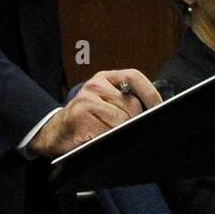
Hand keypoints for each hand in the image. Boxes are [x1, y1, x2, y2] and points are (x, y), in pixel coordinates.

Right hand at [27, 69, 160, 158]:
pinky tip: (100, 138)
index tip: (159, 108)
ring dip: (120, 131)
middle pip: (131, 104)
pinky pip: (108, 130)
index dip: (149, 92)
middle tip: (127, 130)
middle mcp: (96, 84)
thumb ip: (124, 102)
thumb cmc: (86, 120)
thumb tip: (153, 112)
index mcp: (105, 78)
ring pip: (122, 119)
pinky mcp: (81, 115)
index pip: (134, 76)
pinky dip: (109, 138)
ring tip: (110, 135)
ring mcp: (87, 99)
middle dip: (135, 121)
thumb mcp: (105, 104)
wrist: (55, 133)